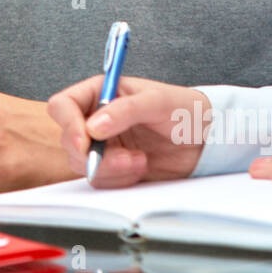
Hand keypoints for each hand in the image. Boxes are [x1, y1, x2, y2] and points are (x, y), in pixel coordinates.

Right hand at [47, 76, 209, 185]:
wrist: (207, 140)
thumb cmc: (185, 110)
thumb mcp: (158, 101)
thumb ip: (125, 110)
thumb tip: (93, 127)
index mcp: (100, 93)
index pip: (63, 106)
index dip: (68, 123)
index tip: (84, 141)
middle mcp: (96, 118)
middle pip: (69, 140)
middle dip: (95, 154)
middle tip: (126, 158)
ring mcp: (104, 145)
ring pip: (82, 164)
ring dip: (110, 168)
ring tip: (141, 161)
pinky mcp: (114, 167)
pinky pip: (100, 180)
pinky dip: (119, 179)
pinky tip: (142, 168)